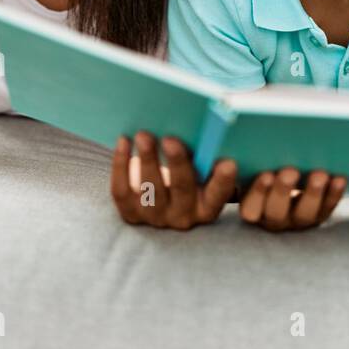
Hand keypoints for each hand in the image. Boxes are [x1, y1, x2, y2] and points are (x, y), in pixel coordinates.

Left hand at [111, 131, 235, 229]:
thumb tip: (206, 131)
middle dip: (177, 163)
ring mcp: (155, 216)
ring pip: (150, 190)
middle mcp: (183, 216)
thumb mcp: (202, 171)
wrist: (159, 196)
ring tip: (144, 135)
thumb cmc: (188, 175)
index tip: (228, 162)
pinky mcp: (131, 213)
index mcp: (207, 207)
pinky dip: (120, 164)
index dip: (223, 181)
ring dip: (147, 159)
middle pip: (182, 189)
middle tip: (171, 139)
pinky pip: (121, 191)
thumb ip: (207, 158)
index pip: (218, 196)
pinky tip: (124, 141)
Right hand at [239, 167, 346, 231]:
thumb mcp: (252, 165)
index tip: (259, 173)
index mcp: (250, 206)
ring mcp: (295, 220)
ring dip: (312, 194)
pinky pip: (326, 209)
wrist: (285, 177)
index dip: (253, 192)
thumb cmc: (262, 165)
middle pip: (275, 211)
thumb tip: (235, 134)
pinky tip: (338, 178)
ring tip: (319, 174)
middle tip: (289, 172)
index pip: (249, 206)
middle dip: (282, 191)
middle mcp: (271, 218)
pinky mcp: (317, 216)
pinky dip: (333, 194)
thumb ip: (248, 157)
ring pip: (303, 214)